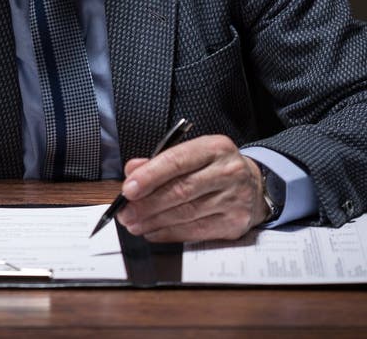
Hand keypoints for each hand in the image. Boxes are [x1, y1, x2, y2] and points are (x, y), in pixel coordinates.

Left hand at [116, 134, 268, 242]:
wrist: (255, 185)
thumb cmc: (215, 167)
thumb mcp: (193, 153)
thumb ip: (161, 160)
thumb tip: (132, 170)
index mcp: (215, 148)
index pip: (178, 160)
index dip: (151, 176)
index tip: (128, 188)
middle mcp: (227, 172)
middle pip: (181, 191)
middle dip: (148, 204)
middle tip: (125, 212)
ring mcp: (233, 200)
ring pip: (186, 214)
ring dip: (154, 221)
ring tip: (134, 223)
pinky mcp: (234, 224)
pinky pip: (195, 232)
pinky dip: (169, 233)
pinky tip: (153, 231)